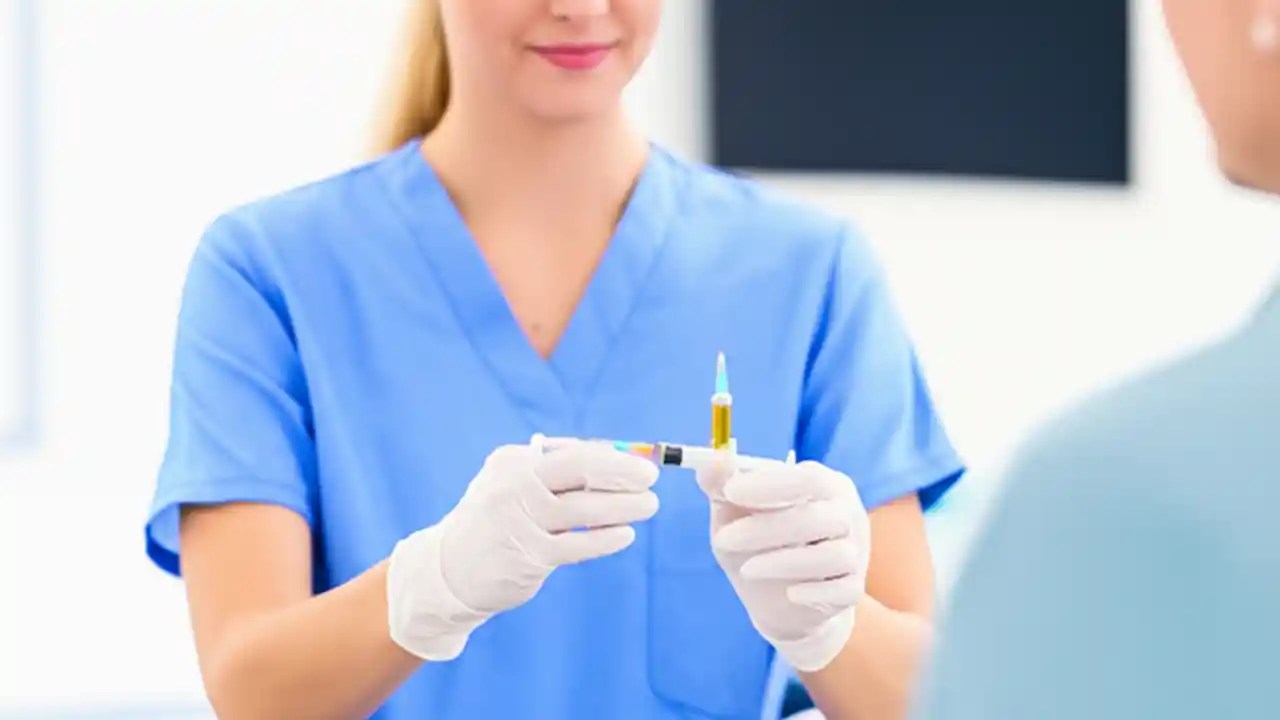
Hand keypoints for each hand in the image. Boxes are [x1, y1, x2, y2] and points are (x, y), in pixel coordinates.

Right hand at [387, 440, 658, 659]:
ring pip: (584, 509)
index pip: (575, 452)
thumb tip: (614, 459)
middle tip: (651, 480)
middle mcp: (514, 485)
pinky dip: (606, 538)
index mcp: (513, 461)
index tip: (641, 465)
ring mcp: (520, 521)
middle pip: (580, 471)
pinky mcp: (529, 557)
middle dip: (622, 474)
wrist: (449, 569)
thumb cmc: (496, 520)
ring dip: (623, 507)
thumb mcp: (513, 483)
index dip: (614, 458)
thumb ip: (556, 471)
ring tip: (648, 507)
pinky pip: (578, 545)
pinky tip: (625, 534)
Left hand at [697, 457, 870, 671]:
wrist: (778, 601)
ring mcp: (856, 553)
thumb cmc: (758, 543)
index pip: (808, 478)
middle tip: (723, 538)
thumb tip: (708, 464)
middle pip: (819, 517)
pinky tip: (789, 593)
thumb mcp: (733, 514)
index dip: (770, 484)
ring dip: (784, 562)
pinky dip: (814, 592)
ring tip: (746, 569)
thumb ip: (721, 486)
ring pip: (833, 555)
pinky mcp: (852, 589)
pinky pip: (842, 590)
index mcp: (824, 485)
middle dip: (767, 528)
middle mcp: (847, 514)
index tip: (730, 490)